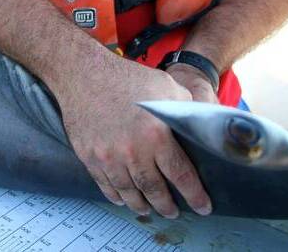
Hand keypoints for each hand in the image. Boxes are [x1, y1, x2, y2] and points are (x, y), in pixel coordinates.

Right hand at [52, 54, 212, 219]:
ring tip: (150, 210)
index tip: (203, 207)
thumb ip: (184, 110)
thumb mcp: (166, 86)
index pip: (181, 175)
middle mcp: (133, 151)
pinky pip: (106, 186)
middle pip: (155, 191)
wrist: (83, 74)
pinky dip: (118, 196)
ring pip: (130, 193)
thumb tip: (199, 127)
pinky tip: (125, 199)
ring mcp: (109, 157)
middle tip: (174, 212)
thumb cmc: (126, 78)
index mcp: (156, 135)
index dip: (195, 196)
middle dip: (167, 206)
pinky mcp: (90, 158)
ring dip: (142, 206)